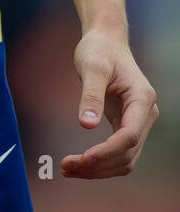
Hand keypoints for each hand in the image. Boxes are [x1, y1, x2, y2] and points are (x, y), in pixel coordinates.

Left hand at [61, 29, 158, 178]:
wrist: (105, 42)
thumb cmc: (99, 50)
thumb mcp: (91, 67)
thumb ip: (90, 95)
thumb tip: (86, 125)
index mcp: (141, 98)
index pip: (129, 135)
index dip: (107, 151)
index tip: (83, 159)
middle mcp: (145, 114)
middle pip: (127, 153)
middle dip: (98, 165)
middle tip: (66, 167)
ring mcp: (138, 121)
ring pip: (124, 159)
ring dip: (98, 169)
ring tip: (67, 169)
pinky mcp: (127, 125)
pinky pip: (118, 152)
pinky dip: (100, 162)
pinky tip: (78, 164)